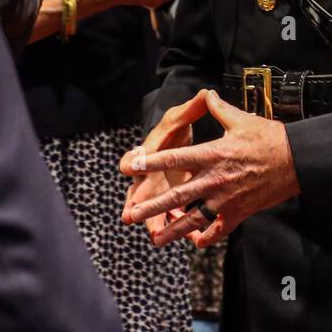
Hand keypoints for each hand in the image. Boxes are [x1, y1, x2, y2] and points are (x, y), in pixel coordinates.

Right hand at [118, 91, 208, 240]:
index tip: (127, 166)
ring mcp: (159, 189)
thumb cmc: (175, 130)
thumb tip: (204, 94)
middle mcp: (149, 173)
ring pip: (155, 209)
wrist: (176, 143)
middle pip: (140, 189)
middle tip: (129, 216)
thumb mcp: (181, 116)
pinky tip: (190, 237)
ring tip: (157, 236)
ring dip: (156, 222)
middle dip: (136, 203)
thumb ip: (191, 109)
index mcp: (149, 151)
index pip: (135, 156)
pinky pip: (175, 217)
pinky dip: (180, 227)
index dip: (132, 161)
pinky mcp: (171, 200)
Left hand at [120, 90, 300, 247]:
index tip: (131, 167)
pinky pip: (220, 229)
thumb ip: (218, 109)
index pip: (175, 158)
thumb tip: (206, 94)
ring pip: (195, 218)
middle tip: (132, 214)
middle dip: (152, 206)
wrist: (297, 161)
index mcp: (212, 154)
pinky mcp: (240, 212)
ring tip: (155, 239)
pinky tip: (195, 242)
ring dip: (173, 229)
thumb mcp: (241, 119)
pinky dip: (207, 237)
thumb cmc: (269, 137)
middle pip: (178, 195)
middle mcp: (215, 179)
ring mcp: (227, 199)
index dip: (151, 163)